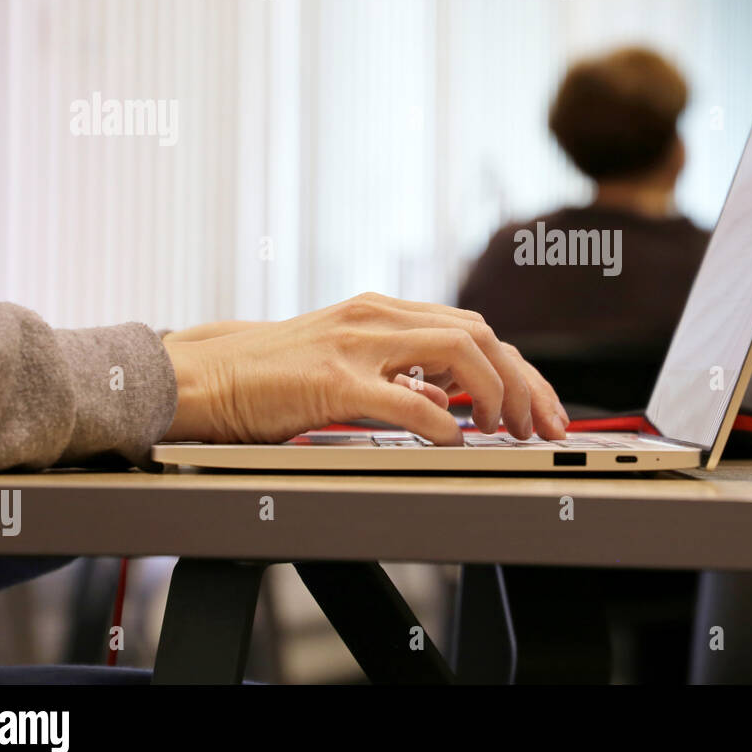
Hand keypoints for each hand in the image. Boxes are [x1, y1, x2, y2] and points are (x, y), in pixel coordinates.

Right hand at [161, 293, 568, 445]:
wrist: (209, 375)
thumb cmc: (276, 376)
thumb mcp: (350, 366)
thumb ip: (401, 377)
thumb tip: (446, 403)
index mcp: (386, 313)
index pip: (477, 331)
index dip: (519, 372)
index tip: (541, 410)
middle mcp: (379, 317)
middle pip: (482, 334)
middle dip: (524, 382)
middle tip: (539, 427)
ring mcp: (357, 343)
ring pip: (458, 348)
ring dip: (495, 392)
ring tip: (501, 429)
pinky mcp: (332, 379)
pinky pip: (405, 396)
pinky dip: (441, 419)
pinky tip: (456, 438)